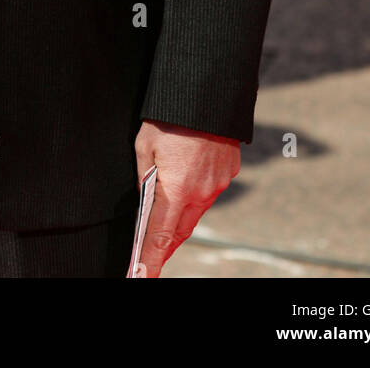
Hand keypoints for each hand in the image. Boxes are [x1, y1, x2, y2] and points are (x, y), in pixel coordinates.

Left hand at [132, 119, 240, 276]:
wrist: (209, 90)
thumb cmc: (171, 116)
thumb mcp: (144, 145)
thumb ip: (145, 176)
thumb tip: (146, 195)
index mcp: (177, 189)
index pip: (158, 237)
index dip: (148, 262)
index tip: (140, 278)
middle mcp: (201, 193)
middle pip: (180, 231)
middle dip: (164, 247)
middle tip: (151, 260)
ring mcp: (218, 183)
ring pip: (195, 212)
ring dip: (179, 221)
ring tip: (164, 228)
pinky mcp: (229, 171)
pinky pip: (209, 192)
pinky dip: (195, 197)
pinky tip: (186, 188)